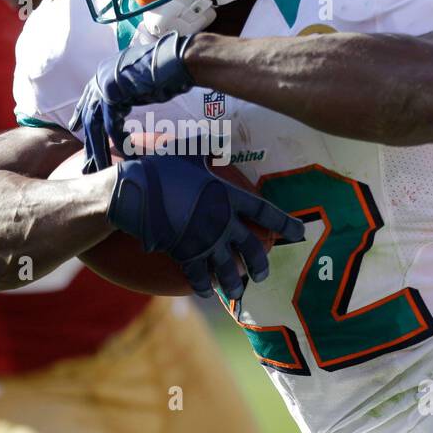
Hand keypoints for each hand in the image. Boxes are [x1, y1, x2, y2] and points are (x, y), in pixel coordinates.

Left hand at [70, 32, 194, 171]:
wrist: (175, 59)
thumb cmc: (167, 69)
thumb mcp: (140, 80)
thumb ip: (128, 90)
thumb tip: (128, 100)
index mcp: (105, 71)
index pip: (88, 97)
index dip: (81, 113)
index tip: (75, 127)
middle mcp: (101, 78)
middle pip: (88, 116)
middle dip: (87, 139)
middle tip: (84, 160)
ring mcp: (105, 86)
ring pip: (96, 126)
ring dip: (98, 149)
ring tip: (98, 168)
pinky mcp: (113, 96)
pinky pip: (112, 126)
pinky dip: (120, 142)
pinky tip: (127, 155)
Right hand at [109, 154, 304, 299]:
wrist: (134, 193)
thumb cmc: (159, 168)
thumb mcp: (186, 151)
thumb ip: (205, 147)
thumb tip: (215, 138)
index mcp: (227, 196)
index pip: (264, 211)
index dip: (284, 223)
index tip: (299, 232)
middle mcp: (221, 222)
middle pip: (251, 248)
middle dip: (260, 264)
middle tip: (262, 275)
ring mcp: (204, 241)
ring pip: (228, 269)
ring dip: (234, 284)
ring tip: (237, 293)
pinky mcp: (185, 255)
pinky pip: (199, 276)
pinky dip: (204, 286)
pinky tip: (207, 292)